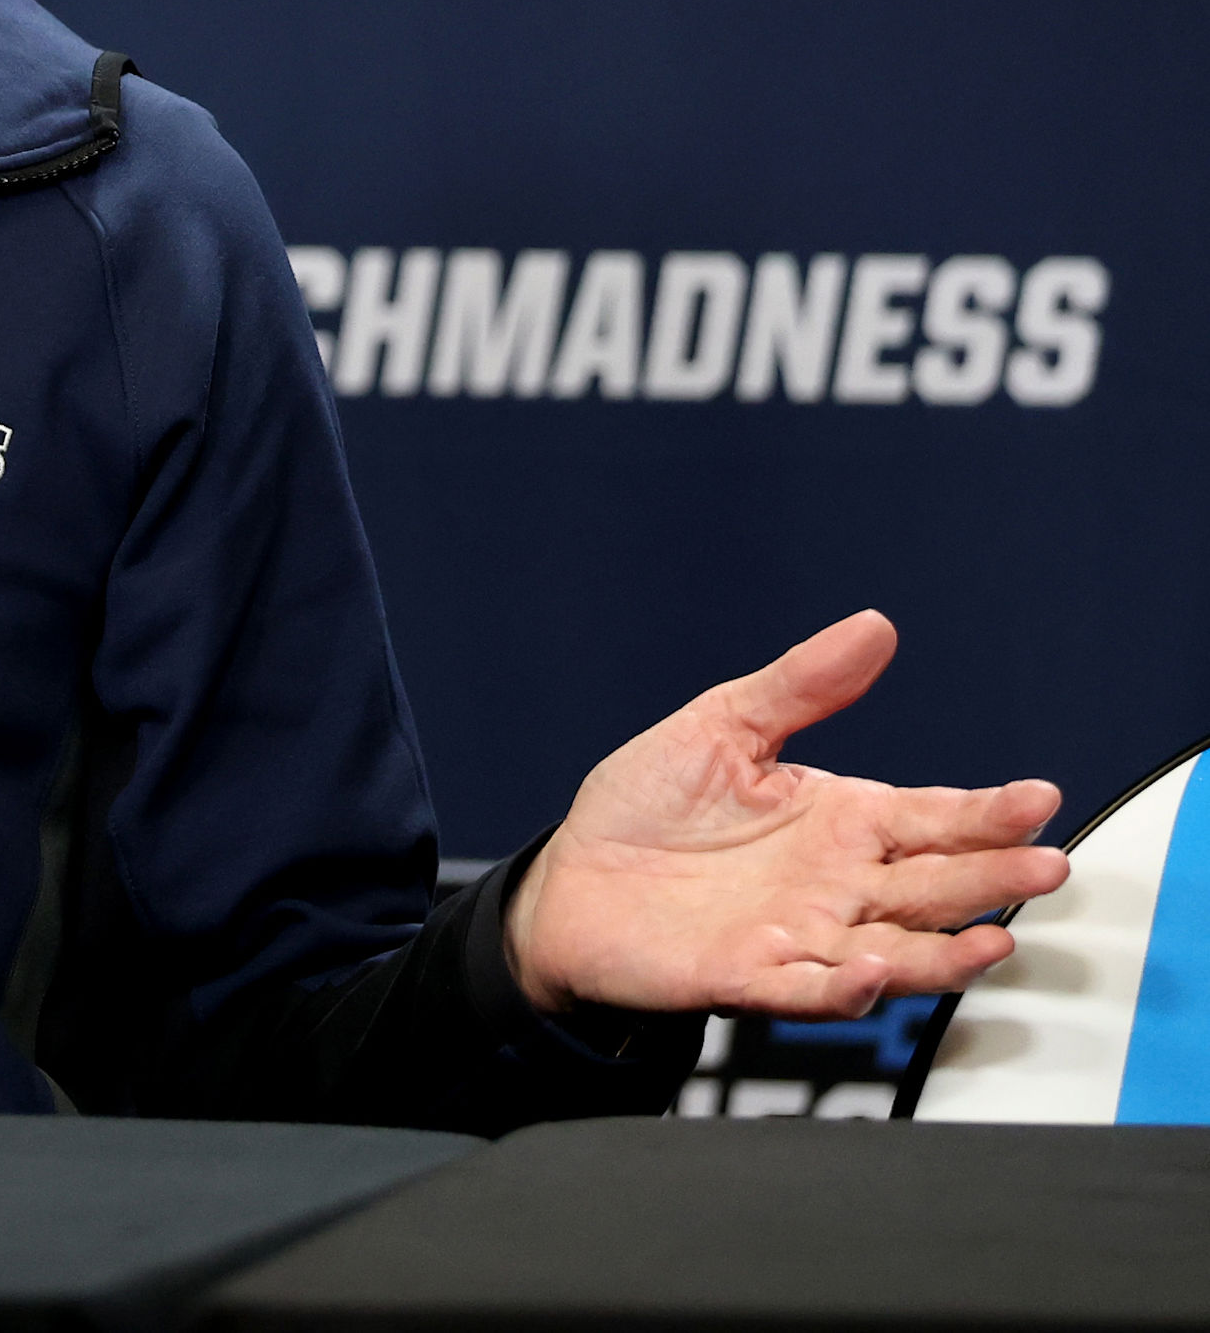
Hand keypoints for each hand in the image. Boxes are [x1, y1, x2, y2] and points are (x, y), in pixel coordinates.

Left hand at [503, 610, 1066, 1017]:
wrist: (569, 882)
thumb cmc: (648, 809)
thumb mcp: (722, 728)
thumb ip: (800, 687)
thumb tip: (873, 627)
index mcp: (840, 822)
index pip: (933, 817)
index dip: (987, 812)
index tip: (1039, 798)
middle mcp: (836, 885)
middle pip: (933, 886)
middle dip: (992, 879)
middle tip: (1047, 868)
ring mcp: (799, 935)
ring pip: (894, 951)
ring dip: (944, 952)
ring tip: (990, 941)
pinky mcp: (747, 975)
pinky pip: (807, 988)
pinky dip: (843, 986)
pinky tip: (873, 971)